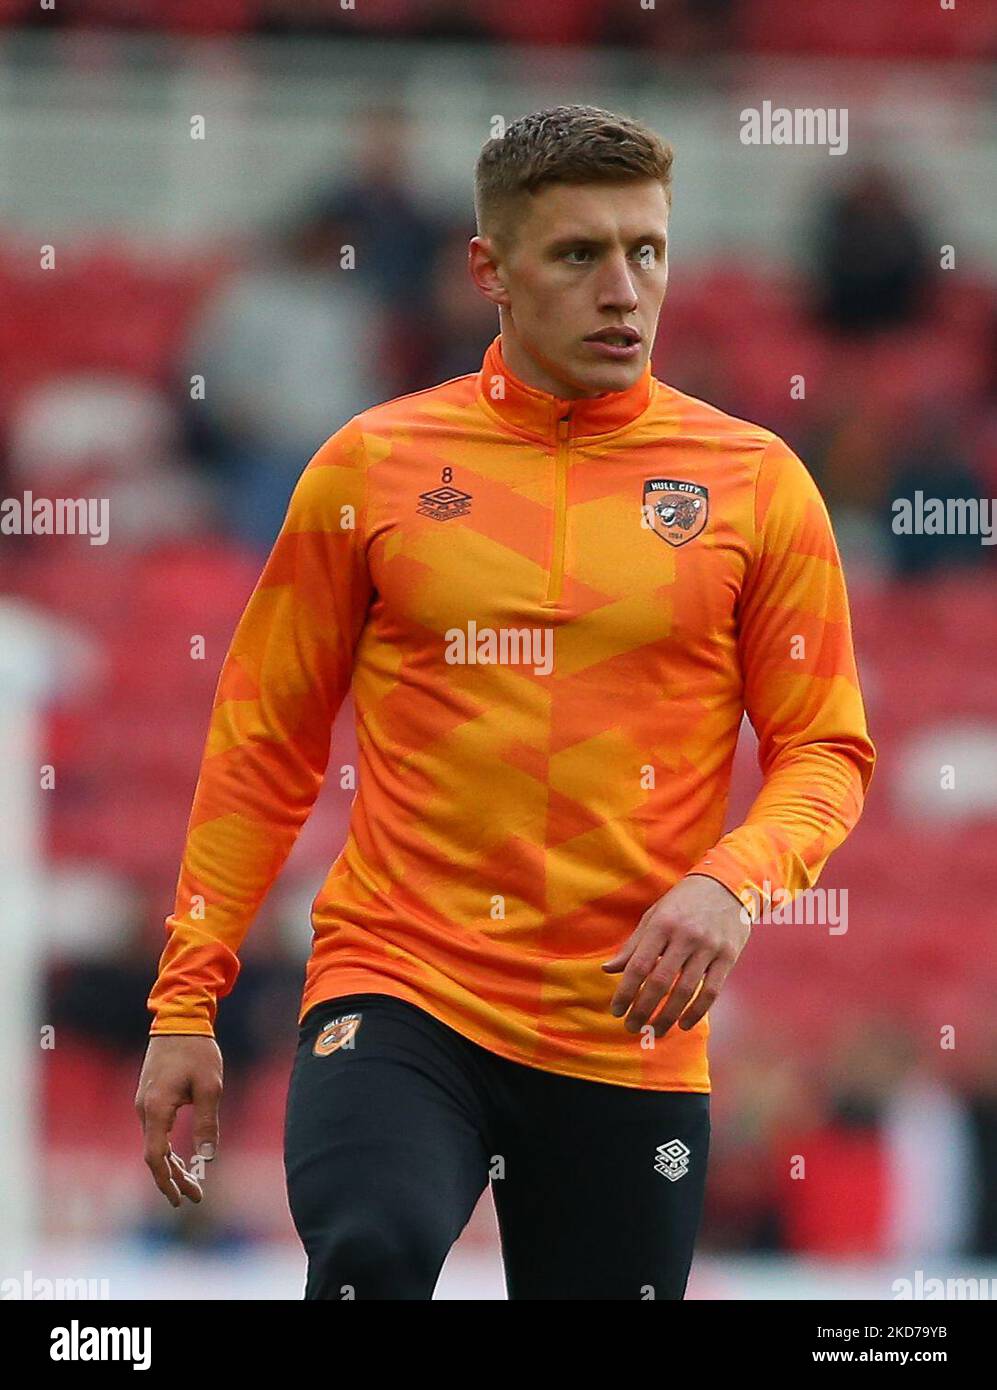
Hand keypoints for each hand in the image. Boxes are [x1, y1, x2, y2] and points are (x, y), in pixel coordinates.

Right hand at [134, 1035, 222, 1207]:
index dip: (168, 1181)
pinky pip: (155, 1132)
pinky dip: (167, 1149)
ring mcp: (144, 1104)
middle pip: (154, 1155)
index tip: (183, 1199)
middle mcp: (144, 1109)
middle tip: (195, 1196)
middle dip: (173, 1179)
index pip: (156, 1157)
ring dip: (171, 1166)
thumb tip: (207, 1158)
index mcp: (157, 1108)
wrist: (180, 1020)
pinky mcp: (149, 1098)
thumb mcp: (210, 1087)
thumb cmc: (197, 1052)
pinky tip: (181, 1159)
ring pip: (154, 1145)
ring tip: (192, 1183)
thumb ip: (207, 1123)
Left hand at [601, 874, 749, 1036]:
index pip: (639, 966)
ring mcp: (708, 947)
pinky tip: (684, 1024)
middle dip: (643, 1010)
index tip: (616, 1011)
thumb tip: (608, 970)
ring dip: (668, 1016)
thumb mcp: (654, 916)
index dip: (625, 992)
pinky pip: (711, 991)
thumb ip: (633, 945)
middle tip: (633, 1028)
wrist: (726, 883)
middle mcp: (685, 936)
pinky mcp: (728, 956)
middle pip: (660, 982)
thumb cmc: (683, 902)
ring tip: (656, 1031)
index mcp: (662, 925)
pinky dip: (696, 1012)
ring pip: (685, 991)